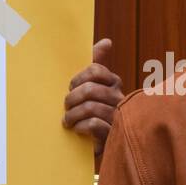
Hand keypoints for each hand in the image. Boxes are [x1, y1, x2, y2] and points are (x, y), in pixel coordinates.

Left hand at [63, 38, 122, 155]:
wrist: (96, 142)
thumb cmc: (92, 110)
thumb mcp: (91, 85)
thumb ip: (96, 62)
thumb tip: (107, 41)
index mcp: (113, 83)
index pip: (95, 71)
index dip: (78, 78)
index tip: (70, 87)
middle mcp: (119, 98)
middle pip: (90, 89)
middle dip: (72, 98)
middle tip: (66, 107)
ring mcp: (117, 117)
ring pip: (90, 107)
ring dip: (73, 115)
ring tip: (67, 121)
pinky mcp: (112, 135)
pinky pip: (94, 124)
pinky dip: (81, 127)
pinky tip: (77, 130)